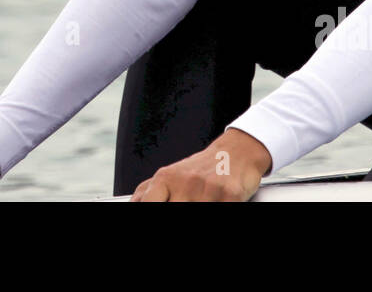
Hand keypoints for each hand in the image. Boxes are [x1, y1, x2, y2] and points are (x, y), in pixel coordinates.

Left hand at [131, 128, 271, 201]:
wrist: (237, 152)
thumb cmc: (202, 168)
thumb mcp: (172, 174)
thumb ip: (148, 191)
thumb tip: (133, 203)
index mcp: (166, 178)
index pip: (148, 203)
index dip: (146, 210)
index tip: (149, 218)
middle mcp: (185, 182)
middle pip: (172, 209)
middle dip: (179, 207)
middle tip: (186, 203)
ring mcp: (208, 189)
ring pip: (196, 210)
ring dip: (199, 206)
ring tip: (201, 200)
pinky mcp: (230, 195)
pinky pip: (220, 209)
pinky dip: (218, 207)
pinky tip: (216, 201)